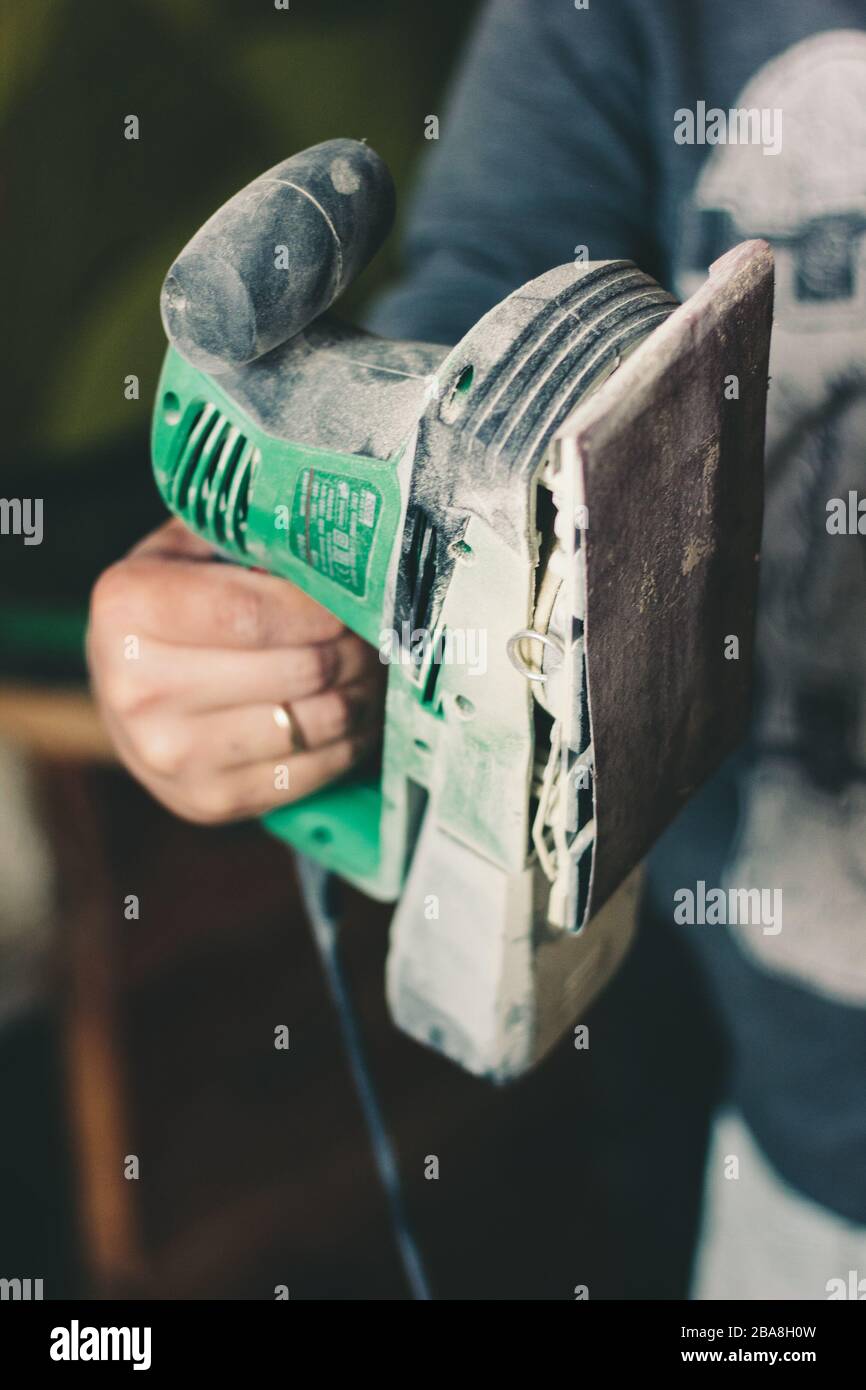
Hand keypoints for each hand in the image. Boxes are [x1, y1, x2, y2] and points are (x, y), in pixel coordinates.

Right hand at [87, 518, 384, 822]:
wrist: (124, 691)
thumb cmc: (170, 604)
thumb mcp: (188, 549)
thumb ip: (249, 535)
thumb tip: (337, 538)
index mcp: (129, 609)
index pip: (252, 613)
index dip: (321, 607)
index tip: (355, 598)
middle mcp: (137, 689)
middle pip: (298, 668)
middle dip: (353, 647)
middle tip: (374, 632)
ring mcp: (172, 755)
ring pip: (316, 722)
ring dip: (361, 694)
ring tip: (368, 669)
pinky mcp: (207, 801)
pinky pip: (313, 771)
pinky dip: (349, 741)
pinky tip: (351, 713)